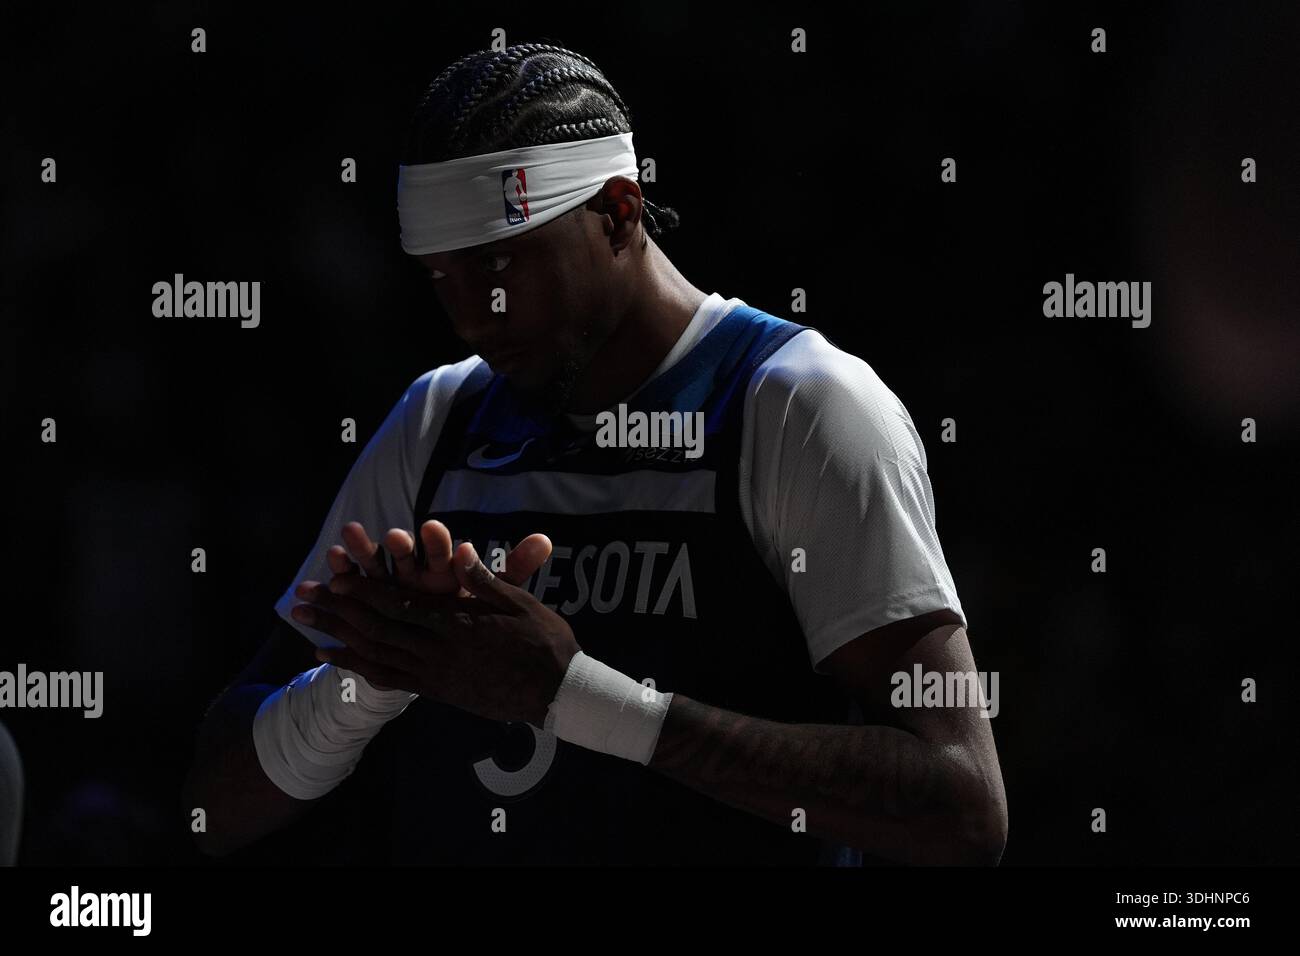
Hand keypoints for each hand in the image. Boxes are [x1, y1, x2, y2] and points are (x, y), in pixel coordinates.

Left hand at [294, 521, 553, 690]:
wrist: (556, 691)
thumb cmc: (544, 640)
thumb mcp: (520, 602)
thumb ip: (486, 580)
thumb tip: (460, 551)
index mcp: (458, 623)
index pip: (402, 605)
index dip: (367, 592)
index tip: (339, 578)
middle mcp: (439, 650)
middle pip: (378, 628)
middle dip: (339, 610)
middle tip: (305, 596)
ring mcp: (435, 673)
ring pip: (376, 653)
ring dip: (339, 637)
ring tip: (307, 623)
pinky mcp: (436, 690)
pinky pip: (387, 678)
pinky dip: (356, 666)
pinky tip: (331, 657)